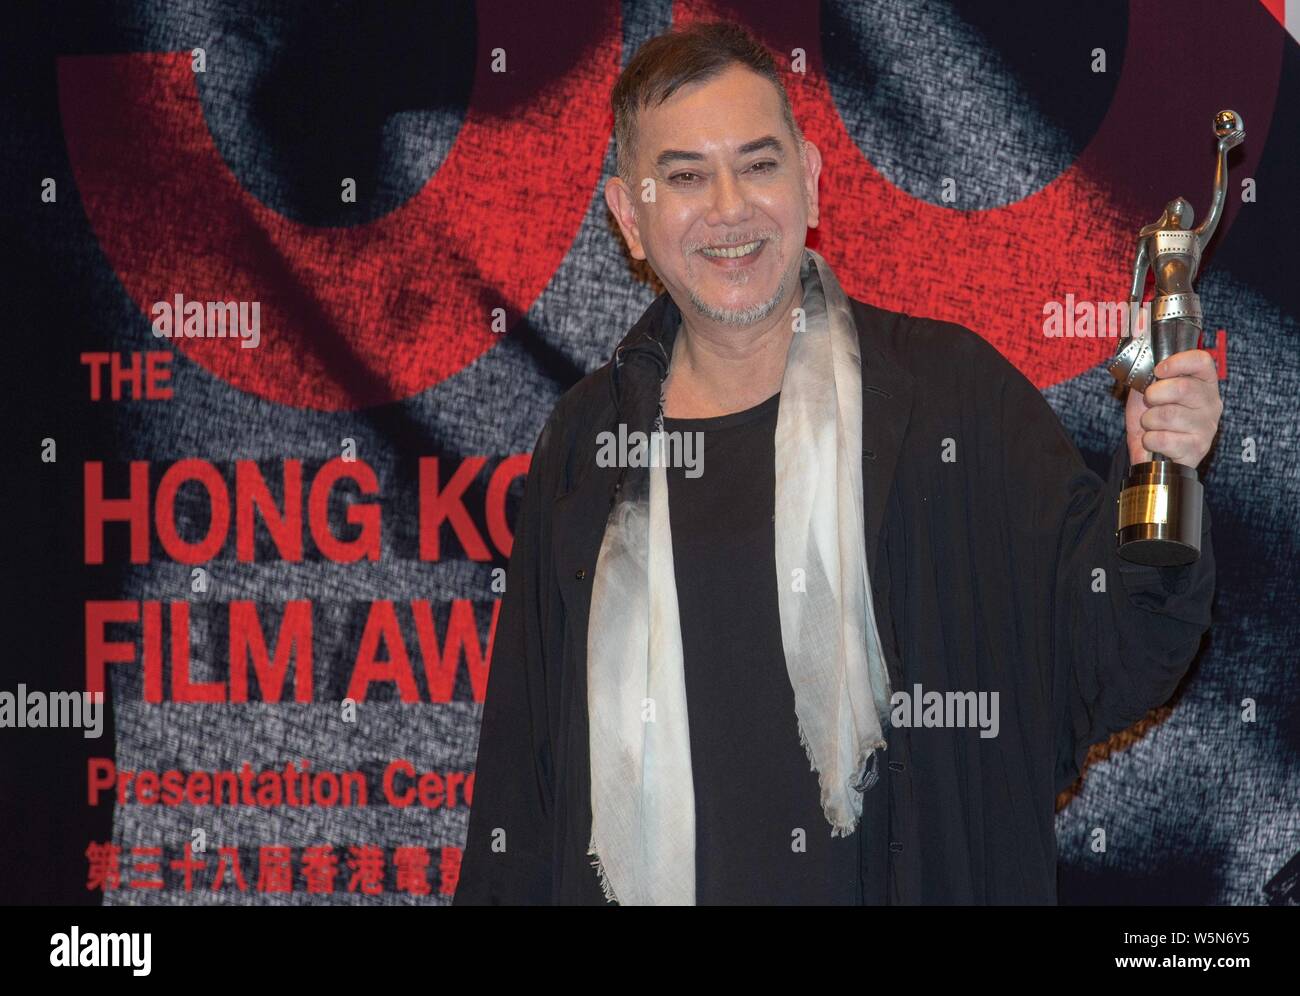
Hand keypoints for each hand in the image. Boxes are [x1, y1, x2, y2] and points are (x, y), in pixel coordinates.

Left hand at [1124, 349, 1221, 468]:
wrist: (1150, 451)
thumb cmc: (1153, 417)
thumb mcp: (1148, 390)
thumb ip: (1150, 373)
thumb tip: (1139, 354)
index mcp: (1204, 383)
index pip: (1202, 361)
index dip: (1177, 363)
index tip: (1158, 371)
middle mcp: (1211, 403)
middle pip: (1183, 388)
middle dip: (1154, 395)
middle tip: (1149, 402)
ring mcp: (1207, 427)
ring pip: (1169, 415)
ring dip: (1148, 420)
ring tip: (1151, 424)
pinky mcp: (1197, 449)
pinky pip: (1163, 439)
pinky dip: (1149, 439)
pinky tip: (1154, 440)